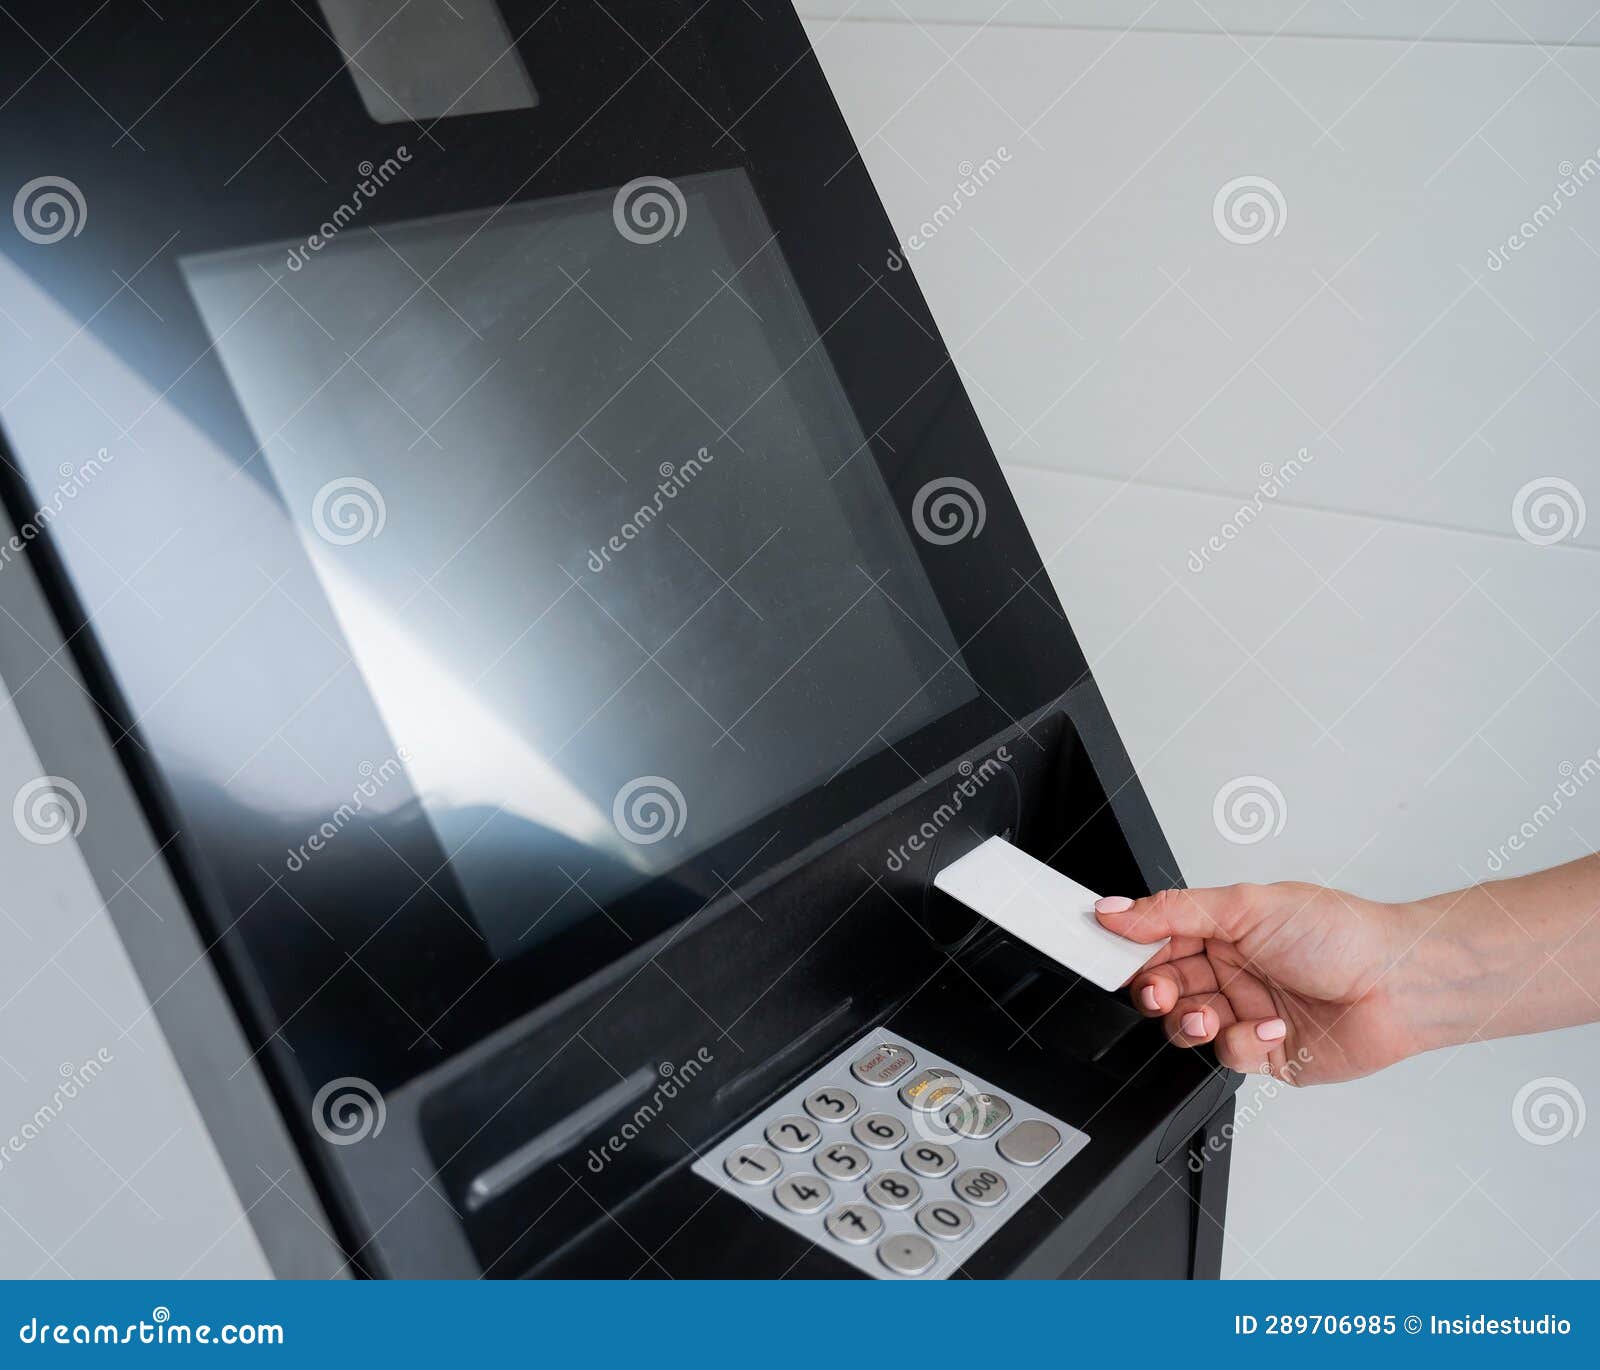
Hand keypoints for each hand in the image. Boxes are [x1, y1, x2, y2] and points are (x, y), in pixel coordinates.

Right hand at [1094, 883, 1421, 1084]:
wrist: (1400, 984)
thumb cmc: (1341, 933)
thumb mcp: (1247, 905)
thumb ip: (1173, 911)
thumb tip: (1117, 909)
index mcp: (1221, 928)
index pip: (1154, 940)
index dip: (1128, 949)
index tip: (1105, 953)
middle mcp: (1229, 970)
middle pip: (1162, 987)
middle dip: (1155, 992)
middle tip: (1161, 991)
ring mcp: (1245, 1012)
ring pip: (1186, 1026)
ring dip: (1191, 1021)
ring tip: (1210, 1013)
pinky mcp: (1266, 1051)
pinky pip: (1229, 1055)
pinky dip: (1244, 1042)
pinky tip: (1274, 1024)